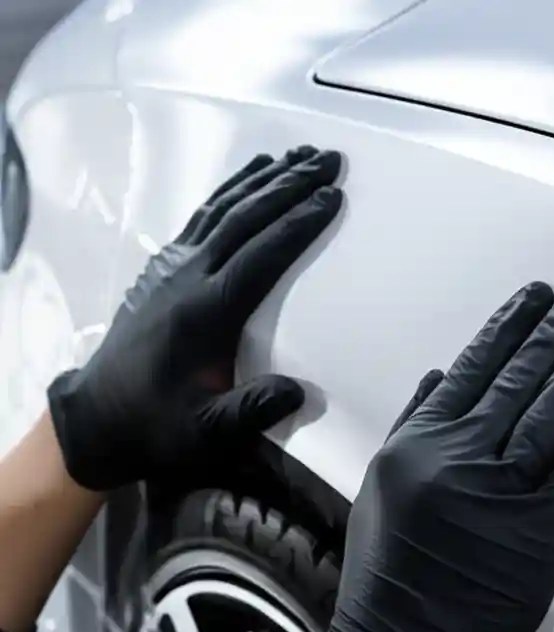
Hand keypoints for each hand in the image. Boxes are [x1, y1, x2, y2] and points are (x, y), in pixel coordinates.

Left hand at [47, 146, 343, 490]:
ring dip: (265, 179)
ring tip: (301, 153)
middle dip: (290, 185)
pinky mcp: (165, 266)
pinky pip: (204, 215)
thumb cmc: (157, 426)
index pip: (260, 256)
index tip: (332, 197)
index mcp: (204, 313)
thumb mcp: (203, 433)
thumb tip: (298, 391)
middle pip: (245, 219)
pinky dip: (232, 188)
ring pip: (224, 208)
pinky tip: (254, 171)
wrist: (97, 418)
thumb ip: (249, 411)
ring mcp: (172, 267)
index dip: (298, 224)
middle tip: (330, 160)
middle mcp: (188, 278)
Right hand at [276, 282, 553, 631]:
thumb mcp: (380, 489)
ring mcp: (502, 492)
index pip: (473, 365)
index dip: (512, 326)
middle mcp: (459, 458)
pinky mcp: (540, 529)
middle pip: (522, 376)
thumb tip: (435, 377)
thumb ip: (409, 426)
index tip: (536, 298)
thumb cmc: (388, 580)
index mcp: (417, 443)